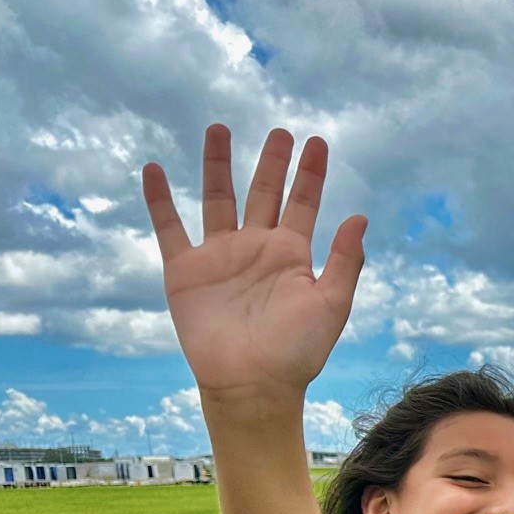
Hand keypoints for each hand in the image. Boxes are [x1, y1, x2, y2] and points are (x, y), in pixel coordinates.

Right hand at [142, 124, 366, 403]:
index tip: (317, 141)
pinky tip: (154, 170)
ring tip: (218, 129)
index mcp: (292, 255)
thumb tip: (360, 216)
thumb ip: (345, 261)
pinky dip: (160, 201)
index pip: (303, 203)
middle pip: (263, 193)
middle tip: (279, 131)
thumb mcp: (331, 304)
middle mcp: (256, 249)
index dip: (310, 174)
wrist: (252, 384)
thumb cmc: (297, 351)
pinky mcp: (185, 271)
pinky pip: (169, 228)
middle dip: (271, 162)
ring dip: (217, 165)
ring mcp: (220, 257)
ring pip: (217, 199)